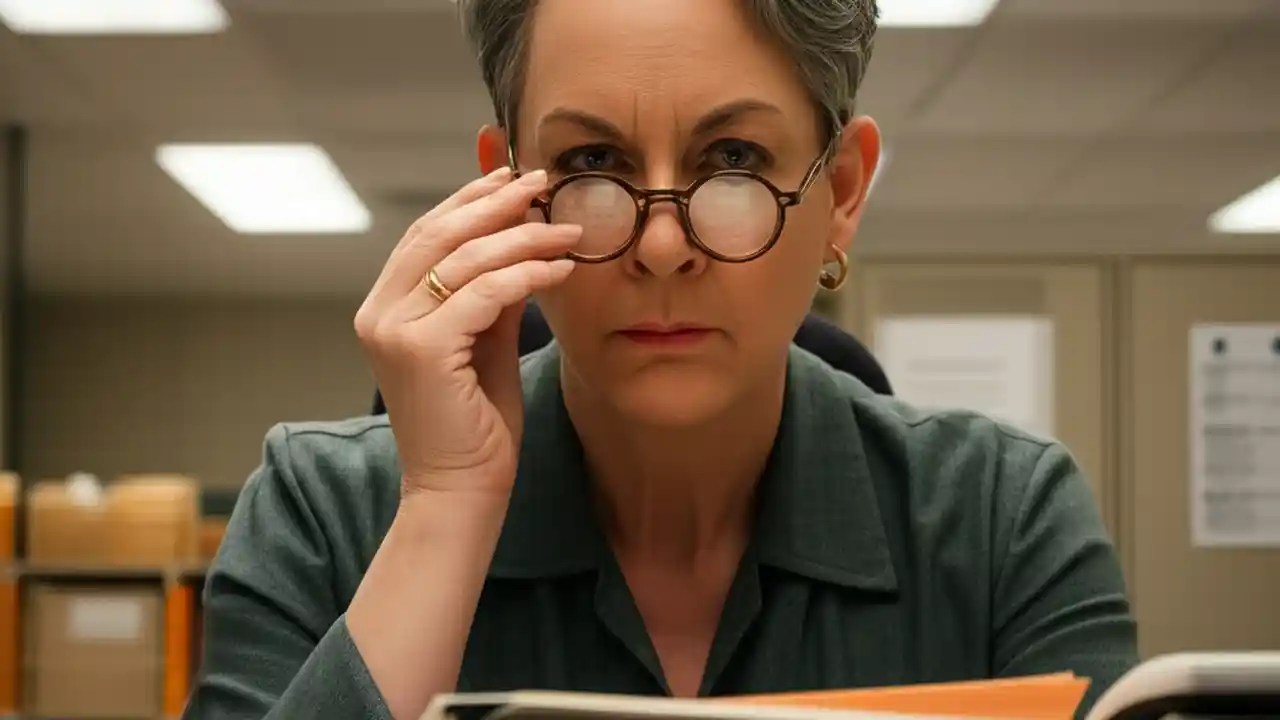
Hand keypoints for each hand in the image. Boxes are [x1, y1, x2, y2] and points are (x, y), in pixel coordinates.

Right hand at [354, 168, 580, 496]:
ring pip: (465, 259)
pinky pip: (484, 293)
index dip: (471, 200)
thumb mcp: (486, 342)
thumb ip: (493, 293)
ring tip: (570, 228)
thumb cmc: (476, 424)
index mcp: (385, 308)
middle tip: (545, 183)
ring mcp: (393, 330)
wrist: (461, 492)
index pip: (427, 235)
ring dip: (524, 236)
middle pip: (440, 234)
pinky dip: (526, 273)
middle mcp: (379, 313)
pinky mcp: (421, 350)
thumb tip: (524, 240)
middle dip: (497, 202)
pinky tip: (561, 268)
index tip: (516, 177)